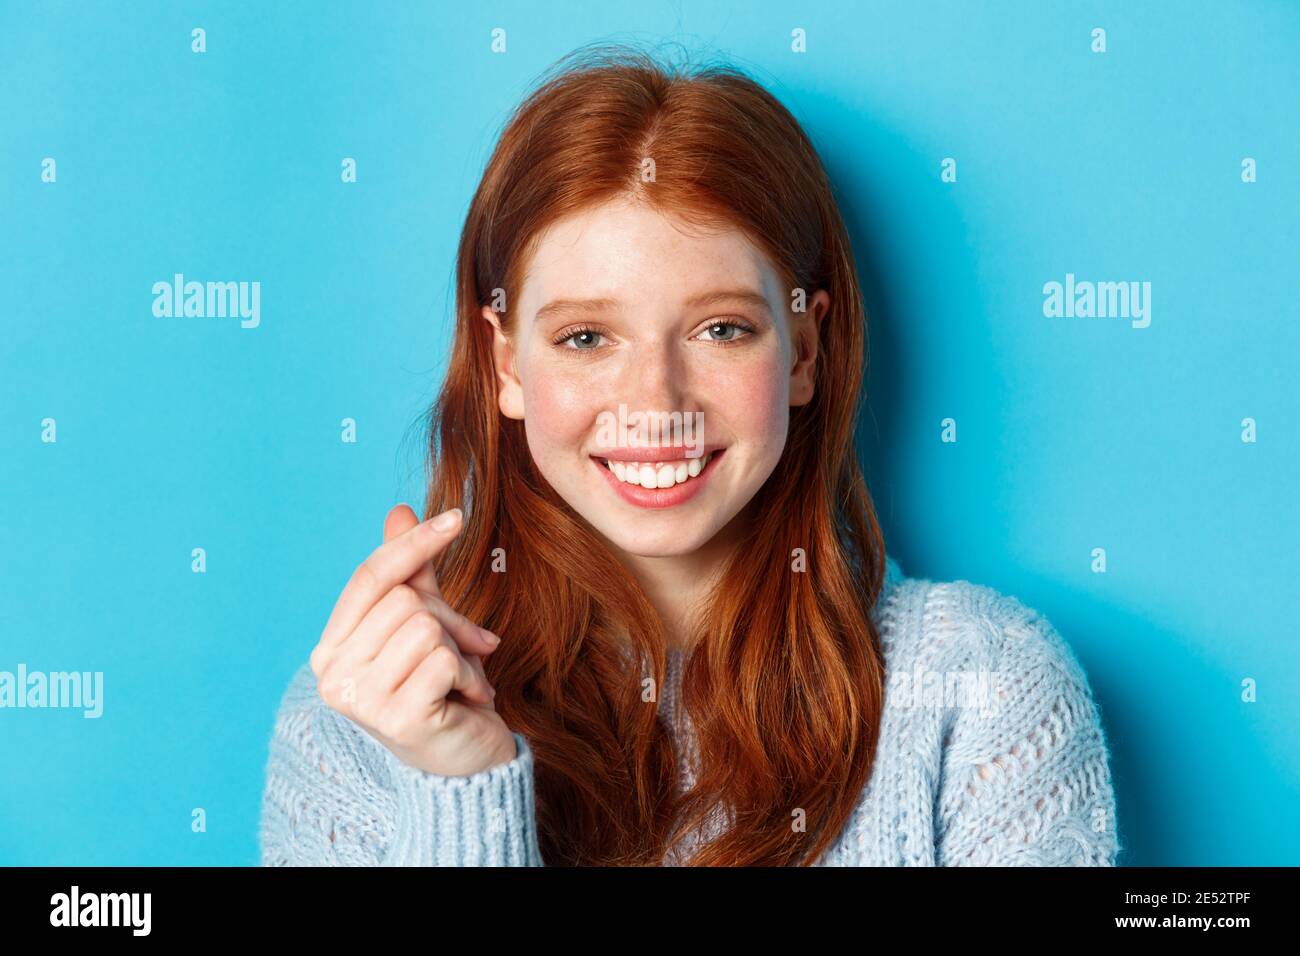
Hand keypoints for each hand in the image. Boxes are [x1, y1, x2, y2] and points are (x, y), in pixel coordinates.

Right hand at [310, 504, 517, 776]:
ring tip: (462, 679)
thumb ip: (410, 572)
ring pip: (425, 627)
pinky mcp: (397, 718)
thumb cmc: (440, 688)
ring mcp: (360, 700)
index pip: (370, 577)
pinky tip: (466, 699)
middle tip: (467, 651)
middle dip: (450, 619)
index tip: (458, 518)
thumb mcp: (424, 622)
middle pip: (405, 601)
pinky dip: (468, 673)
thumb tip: (399, 510)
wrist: (465, 762)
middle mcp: (332, 675)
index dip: (414, 544)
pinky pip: (444, 659)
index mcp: (330, 648)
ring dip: (460, 650)